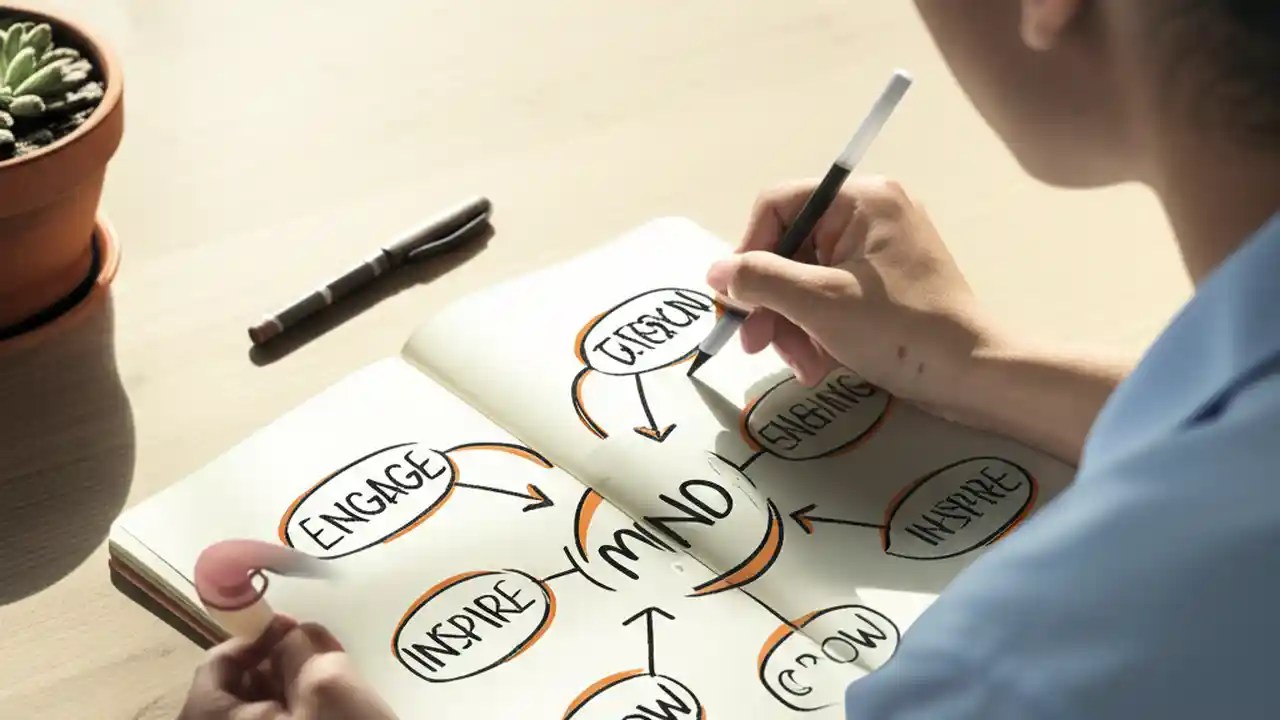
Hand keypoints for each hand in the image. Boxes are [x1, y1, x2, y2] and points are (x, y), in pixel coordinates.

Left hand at [178, 615, 397, 719]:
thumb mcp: (328, 683)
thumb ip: (303, 647)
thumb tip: (291, 637)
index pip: (219, 662)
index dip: (257, 637)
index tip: (296, 629)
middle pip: (234, 692)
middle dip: (276, 669)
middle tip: (318, 659)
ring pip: (255, 718)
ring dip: (287, 697)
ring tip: (327, 690)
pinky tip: (325, 717)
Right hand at [707, 177, 996, 410]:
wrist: (975, 375)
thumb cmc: (901, 330)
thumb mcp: (820, 303)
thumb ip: (761, 280)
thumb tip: (715, 272)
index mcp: (861, 200)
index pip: (779, 206)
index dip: (748, 252)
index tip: (737, 299)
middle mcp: (871, 215)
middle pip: (791, 248)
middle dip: (772, 302)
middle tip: (756, 345)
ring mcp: (879, 252)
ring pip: (806, 280)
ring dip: (793, 326)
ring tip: (801, 366)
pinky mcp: (885, 287)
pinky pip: (832, 298)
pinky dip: (818, 331)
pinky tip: (819, 365)